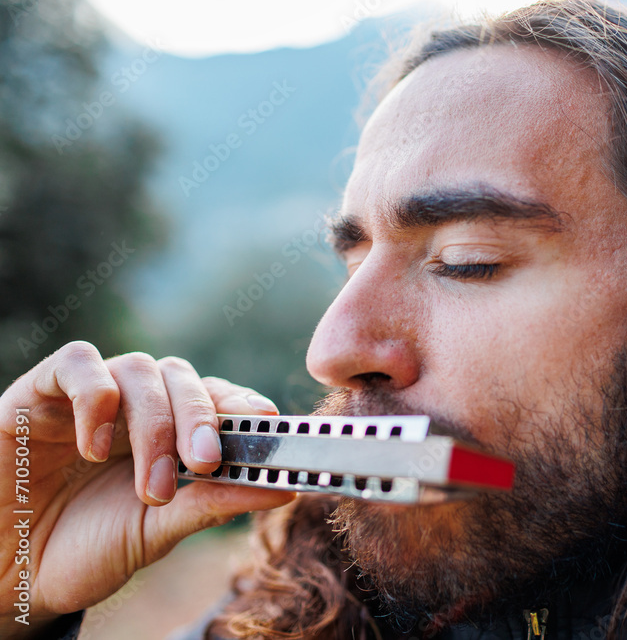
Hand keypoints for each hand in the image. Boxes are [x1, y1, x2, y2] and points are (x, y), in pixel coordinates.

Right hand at [0, 342, 296, 636]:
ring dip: (153, 423)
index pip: (220, 396)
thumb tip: (287, 490)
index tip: (266, 430)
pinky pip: (76, 363)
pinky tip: (94, 447)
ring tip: (150, 484)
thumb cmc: (86, 548)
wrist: (9, 575)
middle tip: (205, 461)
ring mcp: (89, 395)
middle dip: (201, 419)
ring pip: (139, 369)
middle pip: (184, 378)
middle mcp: (137, 405)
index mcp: (173, 431)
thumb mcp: (158, 530)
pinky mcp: (39, 393)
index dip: (245, 405)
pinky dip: (95, 396)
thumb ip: (215, 503)